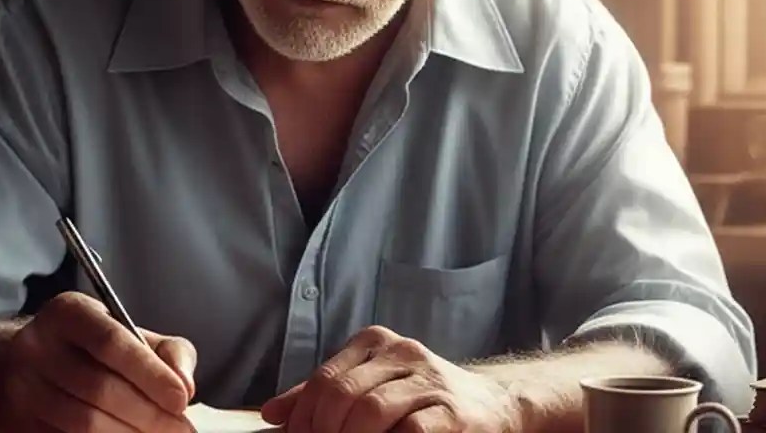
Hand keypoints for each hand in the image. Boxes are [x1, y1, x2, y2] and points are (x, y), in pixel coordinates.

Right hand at [0, 291, 196, 431]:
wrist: (21, 365)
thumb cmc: (88, 348)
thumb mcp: (129, 333)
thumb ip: (167, 351)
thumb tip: (185, 385)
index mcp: (68, 313)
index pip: (111, 342)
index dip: (150, 374)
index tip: (181, 399)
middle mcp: (37, 346)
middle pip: (100, 388)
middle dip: (149, 414)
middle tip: (180, 429)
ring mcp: (22, 387)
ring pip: (83, 421)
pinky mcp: (19, 421)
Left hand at [261, 326, 519, 432]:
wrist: (495, 408)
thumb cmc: (423, 402)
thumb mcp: (372, 386)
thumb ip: (322, 397)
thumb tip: (270, 415)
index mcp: (374, 342)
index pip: (323, 379)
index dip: (302, 419)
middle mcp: (401, 352)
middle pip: (340, 394)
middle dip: (321, 432)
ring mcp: (429, 380)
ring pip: (370, 411)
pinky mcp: (452, 413)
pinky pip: (410, 432)